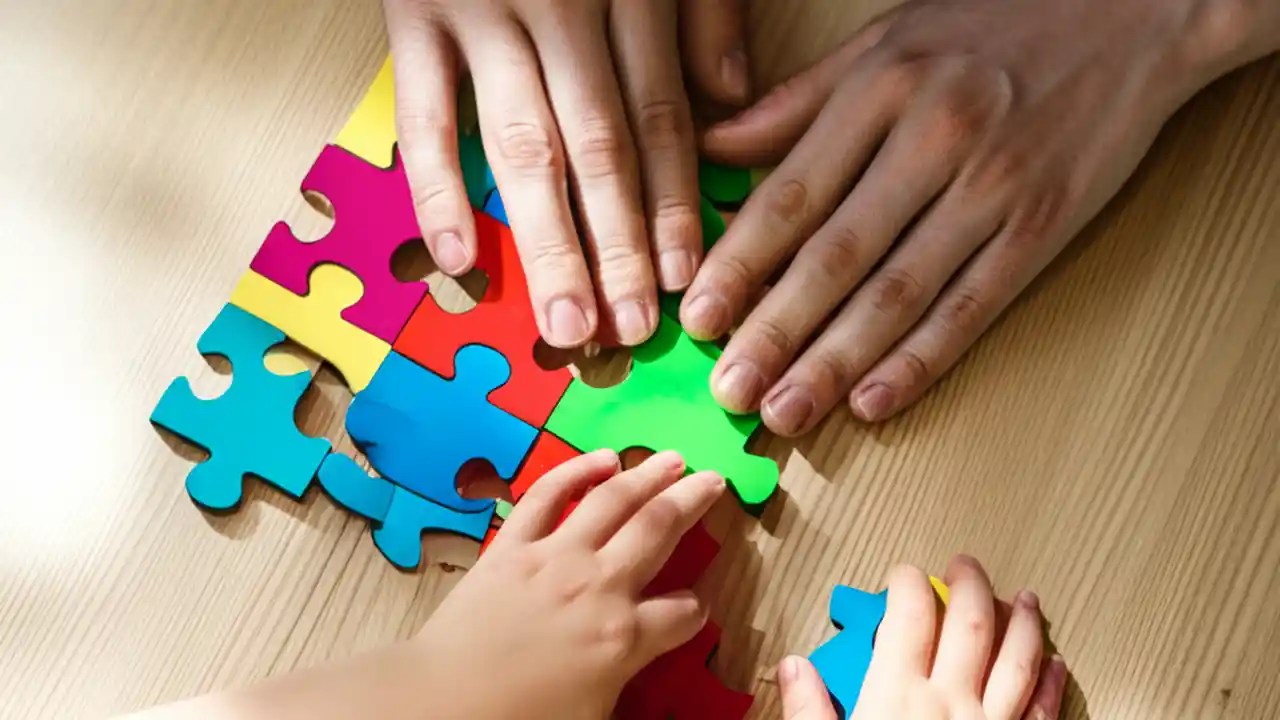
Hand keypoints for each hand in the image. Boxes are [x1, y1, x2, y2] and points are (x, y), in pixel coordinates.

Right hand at [384, 0, 734, 348]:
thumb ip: (702, 8)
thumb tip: (733, 97)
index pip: (662, 116)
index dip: (676, 205)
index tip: (687, 280)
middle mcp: (561, 3)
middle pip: (600, 146)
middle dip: (619, 245)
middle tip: (633, 329)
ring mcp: (479, 10)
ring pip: (523, 143)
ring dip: (547, 239)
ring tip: (567, 322)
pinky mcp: (410, 12)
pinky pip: (420, 112)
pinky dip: (435, 187)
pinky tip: (459, 259)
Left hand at [414, 450, 726, 718]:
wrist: (442, 702)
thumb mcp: (594, 714)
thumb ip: (627, 676)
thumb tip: (640, 657)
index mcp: (625, 638)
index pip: (683, 613)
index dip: (694, 609)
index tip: (693, 606)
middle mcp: (600, 586)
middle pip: (660, 530)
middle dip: (692, 501)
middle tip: (714, 478)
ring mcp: (555, 558)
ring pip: (613, 501)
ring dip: (648, 475)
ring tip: (673, 458)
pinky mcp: (512, 545)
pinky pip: (548, 496)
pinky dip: (577, 471)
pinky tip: (603, 457)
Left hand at [681, 0, 1279, 432]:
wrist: (1137, 9)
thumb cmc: (997, 19)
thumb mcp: (884, 39)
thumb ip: (796, 102)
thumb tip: (714, 148)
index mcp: (882, 90)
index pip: (792, 195)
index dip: (740, 264)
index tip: (699, 318)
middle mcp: (934, 142)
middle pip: (837, 256)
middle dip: (774, 331)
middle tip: (728, 389)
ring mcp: (994, 189)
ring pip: (900, 292)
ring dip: (836, 361)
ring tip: (786, 410)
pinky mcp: (1045, 226)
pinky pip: (975, 305)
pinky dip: (924, 359)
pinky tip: (877, 401)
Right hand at [778, 556, 1067, 719]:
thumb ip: (808, 711)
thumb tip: (795, 667)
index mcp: (898, 697)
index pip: (909, 617)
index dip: (907, 585)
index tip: (903, 575)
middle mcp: (951, 703)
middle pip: (970, 625)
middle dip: (970, 586)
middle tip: (965, 566)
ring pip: (1019, 659)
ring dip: (1023, 622)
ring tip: (1024, 598)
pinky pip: (1043, 710)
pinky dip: (1052, 682)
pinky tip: (1056, 664)